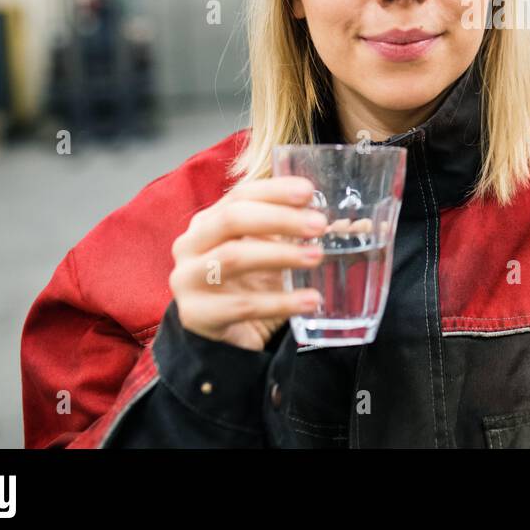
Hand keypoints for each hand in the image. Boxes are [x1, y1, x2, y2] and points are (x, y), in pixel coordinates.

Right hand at [169, 176, 327, 350]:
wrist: (221, 339)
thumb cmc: (246, 286)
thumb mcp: (266, 254)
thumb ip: (290, 235)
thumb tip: (341, 223)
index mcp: (208, 221)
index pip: (240, 195)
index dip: (275, 191)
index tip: (309, 192)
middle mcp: (191, 244)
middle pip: (233, 219)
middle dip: (280, 218)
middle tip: (319, 225)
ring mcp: (187, 279)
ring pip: (234, 257)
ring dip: (281, 255)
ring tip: (317, 257)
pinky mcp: (195, 314)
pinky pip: (242, 305)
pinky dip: (281, 302)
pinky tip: (310, 300)